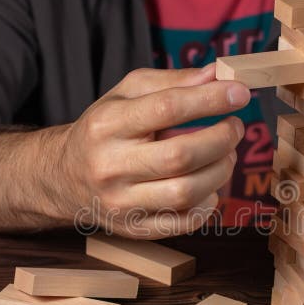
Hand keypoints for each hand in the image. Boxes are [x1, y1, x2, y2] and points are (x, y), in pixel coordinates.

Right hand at [50, 65, 249, 237]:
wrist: (63, 177)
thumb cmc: (104, 130)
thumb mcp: (126, 94)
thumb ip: (172, 82)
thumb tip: (218, 75)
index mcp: (107, 124)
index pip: (167, 108)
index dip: (210, 99)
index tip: (239, 93)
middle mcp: (110, 165)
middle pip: (181, 155)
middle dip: (221, 138)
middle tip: (235, 127)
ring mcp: (121, 202)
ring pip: (186, 192)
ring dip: (220, 171)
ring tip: (226, 155)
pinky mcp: (133, 229)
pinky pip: (183, 222)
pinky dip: (207, 204)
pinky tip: (208, 186)